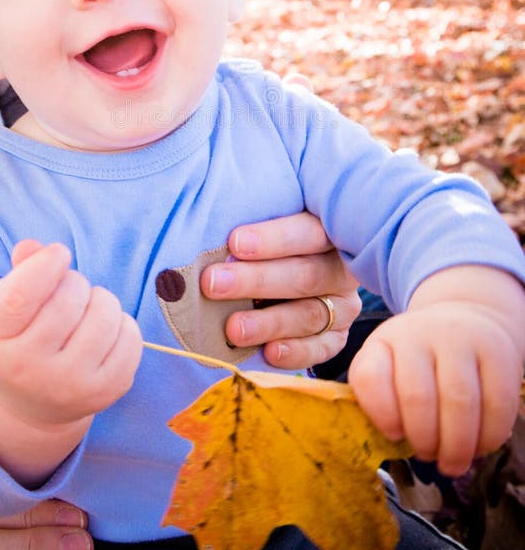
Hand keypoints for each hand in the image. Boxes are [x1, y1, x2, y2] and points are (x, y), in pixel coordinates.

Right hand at [0, 239, 142, 482]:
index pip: (21, 294)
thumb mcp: (7, 308)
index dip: (46, 262)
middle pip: (69, 298)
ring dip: (101, 300)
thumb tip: (33, 247)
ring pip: (104, 315)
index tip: (58, 254)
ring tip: (86, 311)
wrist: (31, 405)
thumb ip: (22, 272)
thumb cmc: (21, 339)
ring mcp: (69, 385)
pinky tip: (104, 333)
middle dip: (75, 282)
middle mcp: (28, 370)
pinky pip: (130, 336)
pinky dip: (122, 324)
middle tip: (69, 293)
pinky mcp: (105, 392)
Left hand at [200, 212, 361, 369]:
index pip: (307, 231)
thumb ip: (251, 209)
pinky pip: (322, 348)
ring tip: (232, 328)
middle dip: (256, 279)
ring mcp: (342, 303)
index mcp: (327, 228)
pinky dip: (296, 352)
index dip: (272, 238)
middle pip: (305, 274)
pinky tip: (270, 352)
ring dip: (269, 321)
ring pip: (310, 313)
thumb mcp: (260, 220)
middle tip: (213, 283)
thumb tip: (207, 198)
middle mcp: (341, 265)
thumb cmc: (260, 240)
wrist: (276, 277)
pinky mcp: (336, 335)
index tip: (234, 242)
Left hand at [348, 266, 524, 476]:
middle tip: (429, 457)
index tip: (394, 436)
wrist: (467, 318)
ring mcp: (460, 339)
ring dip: (456, 446)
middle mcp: (419, 334)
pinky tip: (479, 447)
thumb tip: (393, 444)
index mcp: (384, 341)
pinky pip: (496, 404)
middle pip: (417, 398)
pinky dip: (488, 437)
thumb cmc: (422, 357)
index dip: (381, 415)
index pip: (370, 378)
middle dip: (424, 441)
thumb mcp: (390, 363)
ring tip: (453, 463)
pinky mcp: (497, 352)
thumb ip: (381, 398)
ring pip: (459, 402)